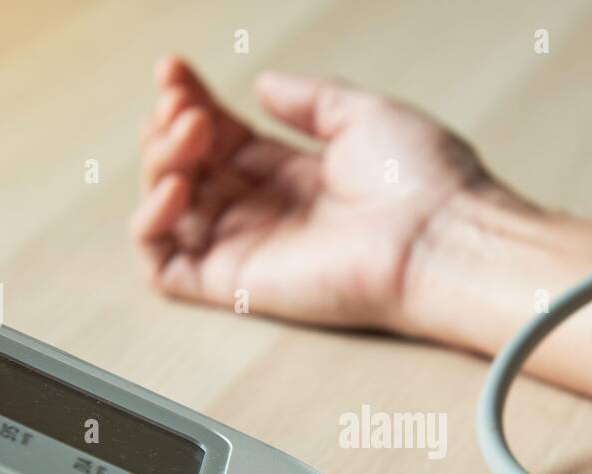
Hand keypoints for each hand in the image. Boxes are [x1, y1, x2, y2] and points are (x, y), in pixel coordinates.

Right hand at [132, 58, 491, 329]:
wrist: (442, 237)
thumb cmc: (426, 182)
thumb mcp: (364, 113)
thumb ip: (309, 99)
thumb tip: (263, 84)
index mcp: (294, 175)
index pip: (218, 138)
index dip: (188, 101)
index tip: (175, 68)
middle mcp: (266, 212)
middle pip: (187, 168)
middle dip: (169, 125)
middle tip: (185, 102)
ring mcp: (248, 249)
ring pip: (167, 209)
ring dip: (158, 161)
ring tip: (189, 131)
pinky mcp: (237, 285)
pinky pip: (163, 265)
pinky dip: (149, 222)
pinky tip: (175, 184)